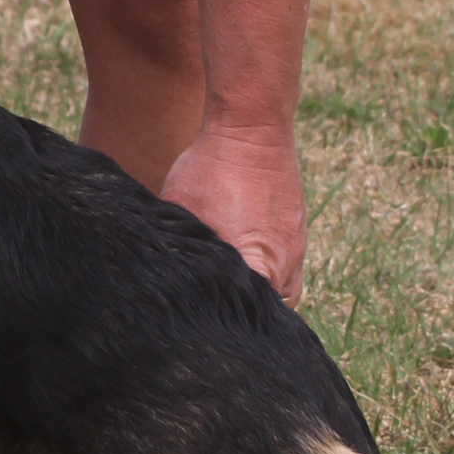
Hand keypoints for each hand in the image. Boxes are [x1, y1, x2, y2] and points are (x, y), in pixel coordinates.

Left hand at [159, 126, 306, 305]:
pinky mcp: (299, 234)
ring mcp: (297, 249)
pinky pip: (292, 272)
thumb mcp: (179, 207)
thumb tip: (155, 270)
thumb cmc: (210, 168)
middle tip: (218, 317)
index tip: (206, 322)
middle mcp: (284, 262)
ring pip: (286, 295)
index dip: (224, 321)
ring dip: (263, 298)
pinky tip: (251, 274)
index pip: (246, 312)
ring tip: (235, 299)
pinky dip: (273, 279)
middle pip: (270, 311)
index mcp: (255, 262)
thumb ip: (173, 245)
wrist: (253, 131)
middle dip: (246, 315)